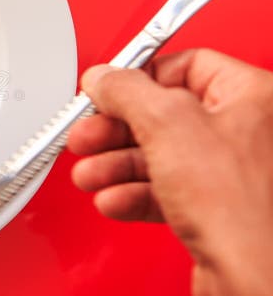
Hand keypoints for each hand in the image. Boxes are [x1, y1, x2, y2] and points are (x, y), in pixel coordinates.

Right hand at [68, 49, 272, 295]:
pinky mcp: (215, 211)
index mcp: (250, 97)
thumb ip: (128, 92)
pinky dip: (132, 194)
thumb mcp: (168, 127)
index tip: (106, 89)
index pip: (186, 66)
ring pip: (158, 156)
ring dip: (115, 165)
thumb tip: (104, 77)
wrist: (253, 278)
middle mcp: (244, 132)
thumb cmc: (241, 208)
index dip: (139, 76)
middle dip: (115, 129)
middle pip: (162, 114)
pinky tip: (114, 199)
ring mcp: (230, 174)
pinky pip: (164, 192)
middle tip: (86, 135)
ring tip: (91, 174)